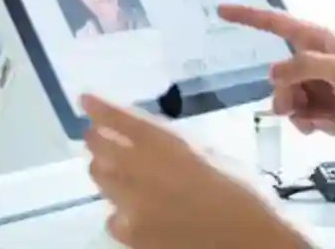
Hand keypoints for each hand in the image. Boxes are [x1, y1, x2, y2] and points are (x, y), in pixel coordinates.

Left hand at [82, 95, 310, 248]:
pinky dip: (120, 213)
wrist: (249, 243)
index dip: (99, 108)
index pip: (121, 120)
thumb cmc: (239, 197)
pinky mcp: (131, 233)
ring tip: (121, 176)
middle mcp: (142, 170)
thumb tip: (137, 137)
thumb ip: (168, 146)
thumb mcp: (207, 156)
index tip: (85, 99)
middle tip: (101, 142)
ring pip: (100, 179)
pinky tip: (136, 214)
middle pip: (99, 147)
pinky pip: (112, 217)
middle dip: (98, 141)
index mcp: (167, 145)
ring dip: (106, 173)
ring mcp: (132, 203)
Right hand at [218, 5, 334, 159]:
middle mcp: (313, 61)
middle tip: (295, 103)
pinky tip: (317, 127)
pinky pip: (293, 114)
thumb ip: (302, 66)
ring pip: (282, 95)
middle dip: (282, 89)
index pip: (277, 23)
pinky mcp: (318, 111)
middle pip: (277, 71)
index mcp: (319, 41)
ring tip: (311, 117)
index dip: (248, 16)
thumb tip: (272, 73)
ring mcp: (315, 87)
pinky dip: (301, 122)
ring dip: (291, 108)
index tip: (221, 11)